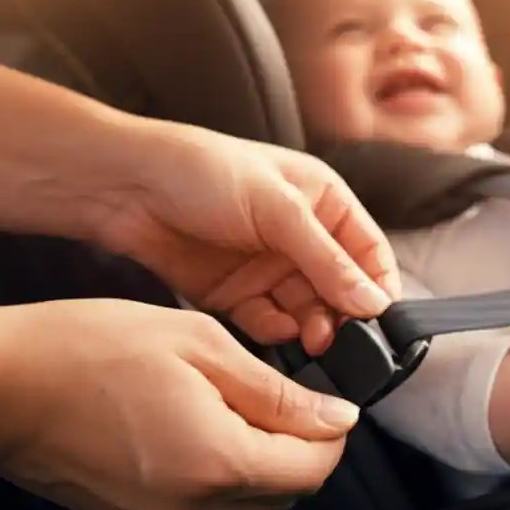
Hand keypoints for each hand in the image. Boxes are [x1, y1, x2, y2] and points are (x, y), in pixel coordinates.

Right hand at [0, 299, 359, 509]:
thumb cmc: (85, 350)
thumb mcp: (200, 345)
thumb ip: (276, 391)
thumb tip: (334, 418)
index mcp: (216, 462)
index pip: (314, 470)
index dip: (332, 433)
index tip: (327, 401)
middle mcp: (191, 508)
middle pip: (285, 492)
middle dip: (299, 448)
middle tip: (281, 395)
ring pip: (246, 501)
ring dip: (259, 459)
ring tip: (228, 400)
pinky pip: (202, 503)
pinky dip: (217, 469)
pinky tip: (191, 421)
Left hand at [93, 122, 401, 352]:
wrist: (126, 185)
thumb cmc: (203, 170)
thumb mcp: (279, 210)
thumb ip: (327, 261)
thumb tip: (372, 302)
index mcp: (323, 203)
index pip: (369, 253)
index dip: (379, 286)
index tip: (382, 321)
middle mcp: (301, 238)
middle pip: (340, 290)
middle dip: (344, 316)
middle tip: (341, 339)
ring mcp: (268, 267)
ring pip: (306, 311)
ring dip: (312, 328)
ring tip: (311, 339)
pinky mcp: (235, 293)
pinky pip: (267, 321)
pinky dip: (274, 330)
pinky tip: (274, 329)